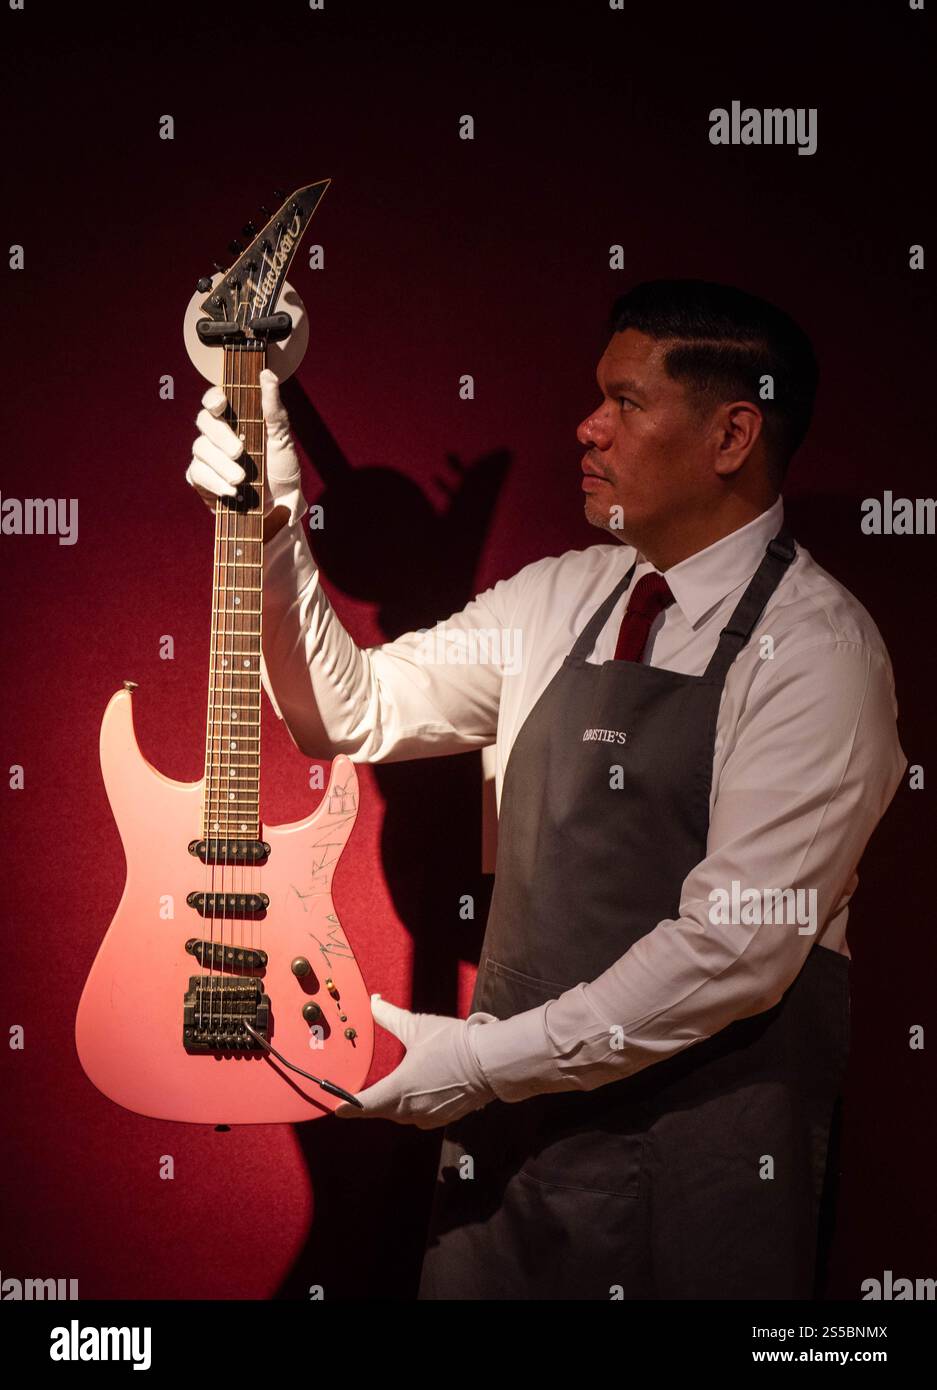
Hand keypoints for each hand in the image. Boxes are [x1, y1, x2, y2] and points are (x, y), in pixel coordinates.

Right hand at [185, 368, 306, 527]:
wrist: (281, 506)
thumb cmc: (282, 468)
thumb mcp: (282, 438)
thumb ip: (273, 409)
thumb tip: (268, 375)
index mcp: (236, 419)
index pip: (216, 400)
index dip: (213, 397)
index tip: (221, 403)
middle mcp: (218, 434)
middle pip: (204, 421)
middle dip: (221, 436)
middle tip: (239, 451)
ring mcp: (208, 456)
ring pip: (200, 449)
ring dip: (220, 464)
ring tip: (241, 479)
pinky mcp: (202, 480)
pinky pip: (197, 474)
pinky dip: (214, 481)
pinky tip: (231, 491)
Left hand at [334, 994, 498, 1128]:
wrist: (491, 1062)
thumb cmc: (452, 1043)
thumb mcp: (417, 1026)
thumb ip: (390, 1016)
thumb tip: (373, 1002)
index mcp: (399, 1090)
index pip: (365, 1105)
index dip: (349, 1106)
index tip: (336, 1109)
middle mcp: (411, 1110)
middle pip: (383, 1111)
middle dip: (373, 1103)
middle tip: (361, 1096)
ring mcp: (430, 1117)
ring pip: (403, 1116)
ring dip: (395, 1106)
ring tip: (390, 1093)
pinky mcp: (446, 1118)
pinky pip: (421, 1117)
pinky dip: (415, 1107)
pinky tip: (419, 1094)